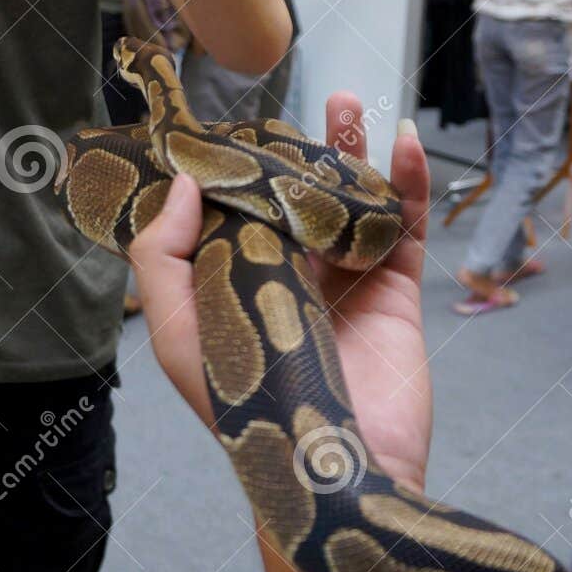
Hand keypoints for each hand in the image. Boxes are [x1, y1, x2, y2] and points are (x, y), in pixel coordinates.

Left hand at [130, 97, 432, 495]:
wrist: (331, 471)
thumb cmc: (246, 409)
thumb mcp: (179, 336)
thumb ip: (164, 260)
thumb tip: (184, 184)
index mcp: (239, 285)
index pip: (237, 213)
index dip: (237, 169)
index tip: (231, 122)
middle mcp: (292, 278)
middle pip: (297, 200)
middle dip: (298, 151)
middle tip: (299, 102)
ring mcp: (346, 284)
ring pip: (350, 202)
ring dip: (351, 150)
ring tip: (344, 101)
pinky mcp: (395, 295)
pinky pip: (403, 228)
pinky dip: (406, 183)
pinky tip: (402, 142)